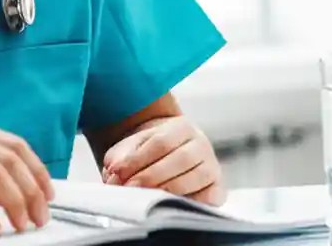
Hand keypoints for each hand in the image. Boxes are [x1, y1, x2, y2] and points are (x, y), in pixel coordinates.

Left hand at [100, 116, 225, 205]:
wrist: (169, 156)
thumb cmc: (149, 152)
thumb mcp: (132, 147)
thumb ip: (122, 157)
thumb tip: (114, 173)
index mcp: (182, 127)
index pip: (161, 142)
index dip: (138, 159)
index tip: (118, 172)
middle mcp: (202, 144)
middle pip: (181, 159)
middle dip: (152, 176)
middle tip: (130, 187)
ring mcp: (212, 166)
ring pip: (197, 177)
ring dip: (169, 189)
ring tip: (146, 197)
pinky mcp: (217, 189)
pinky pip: (211, 196)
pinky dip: (194, 201)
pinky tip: (171, 204)